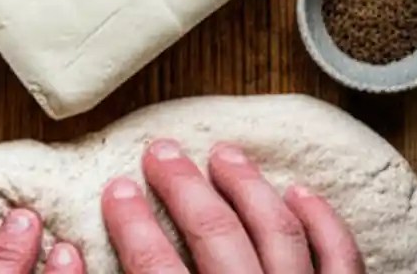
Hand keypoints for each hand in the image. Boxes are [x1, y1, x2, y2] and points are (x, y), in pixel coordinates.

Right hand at [102, 140, 363, 273]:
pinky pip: (342, 261)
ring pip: (280, 235)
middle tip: (160, 153)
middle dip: (184, 188)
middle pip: (217, 237)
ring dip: (248, 189)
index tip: (116, 189)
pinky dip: (324, 224)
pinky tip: (299, 193)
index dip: (131, 224)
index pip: (156, 268)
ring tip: (224, 155)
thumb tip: (74, 254)